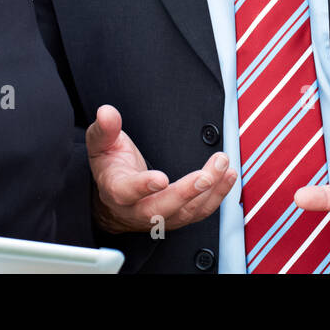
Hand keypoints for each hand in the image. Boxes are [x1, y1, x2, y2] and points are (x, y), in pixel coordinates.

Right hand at [85, 104, 237, 233]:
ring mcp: (160, 217)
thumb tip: (106, 112)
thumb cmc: (110, 167)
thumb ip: (105, 129)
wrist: (114, 198)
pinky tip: (229, 176)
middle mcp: (137, 210)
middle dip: (186, 193)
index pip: (127, 192)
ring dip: (209, 191)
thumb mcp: (101, 145)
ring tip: (224, 167)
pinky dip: (217, 196)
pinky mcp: (178, 217)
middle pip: (161, 208)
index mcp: (116, 190)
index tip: (160, 178)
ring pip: (186, 212)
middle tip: (206, 175)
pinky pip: (199, 212)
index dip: (143, 187)